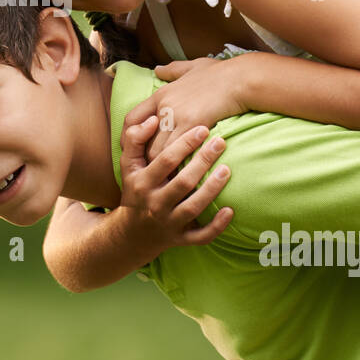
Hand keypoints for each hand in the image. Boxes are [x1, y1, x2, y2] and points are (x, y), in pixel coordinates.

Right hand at [117, 114, 233, 256]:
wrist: (131, 233)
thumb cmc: (135, 190)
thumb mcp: (128, 165)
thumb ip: (135, 140)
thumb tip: (153, 119)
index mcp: (142, 183)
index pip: (165, 160)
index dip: (185, 144)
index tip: (203, 129)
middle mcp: (155, 204)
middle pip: (183, 182)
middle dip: (203, 161)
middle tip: (221, 142)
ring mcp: (168, 223)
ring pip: (193, 208)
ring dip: (212, 189)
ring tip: (227, 169)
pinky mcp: (180, 239)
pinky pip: (201, 236)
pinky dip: (216, 226)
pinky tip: (230, 211)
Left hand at [126, 55, 256, 161]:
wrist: (239, 79)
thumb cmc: (219, 73)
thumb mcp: (191, 67)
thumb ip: (172, 70)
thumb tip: (157, 69)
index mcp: (161, 94)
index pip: (132, 119)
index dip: (130, 136)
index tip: (137, 147)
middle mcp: (163, 107)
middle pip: (142, 140)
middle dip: (144, 156)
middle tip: (150, 169)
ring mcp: (176, 117)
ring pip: (157, 150)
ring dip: (161, 164)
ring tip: (165, 176)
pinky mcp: (192, 127)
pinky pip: (178, 153)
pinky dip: (178, 165)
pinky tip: (182, 173)